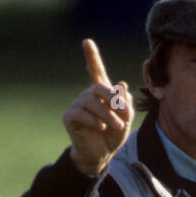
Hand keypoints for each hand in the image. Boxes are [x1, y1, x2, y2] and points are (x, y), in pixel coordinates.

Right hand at [63, 39, 133, 176]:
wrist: (101, 155)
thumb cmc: (113, 135)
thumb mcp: (125, 120)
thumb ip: (125, 104)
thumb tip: (122, 85)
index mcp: (101, 93)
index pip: (96, 71)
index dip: (92, 57)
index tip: (87, 42)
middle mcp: (88, 95)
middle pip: (98, 88)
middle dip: (112, 99)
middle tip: (125, 113)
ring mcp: (77, 105)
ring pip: (91, 101)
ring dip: (107, 114)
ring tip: (117, 126)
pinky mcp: (70, 117)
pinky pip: (81, 113)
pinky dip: (94, 120)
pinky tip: (101, 127)